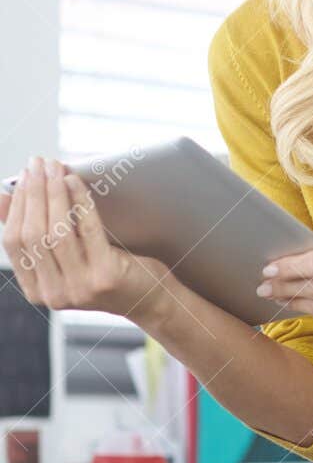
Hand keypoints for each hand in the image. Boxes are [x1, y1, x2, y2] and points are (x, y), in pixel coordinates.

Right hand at [0, 155, 172, 320]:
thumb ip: (40, 235)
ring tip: (55, 168)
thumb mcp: (67, 259)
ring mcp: (79, 287)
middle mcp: (54, 294)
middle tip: (37, 164)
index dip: (15, 207)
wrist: (149, 298)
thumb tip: (5, 198)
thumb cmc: (106, 270)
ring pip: (56, 232)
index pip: (14, 243)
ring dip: (53, 193)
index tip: (21, 178)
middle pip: (32, 235)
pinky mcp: (105, 276)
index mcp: (37, 290)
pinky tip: (74, 181)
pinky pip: (87, 230)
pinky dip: (78, 201)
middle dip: (33, 193)